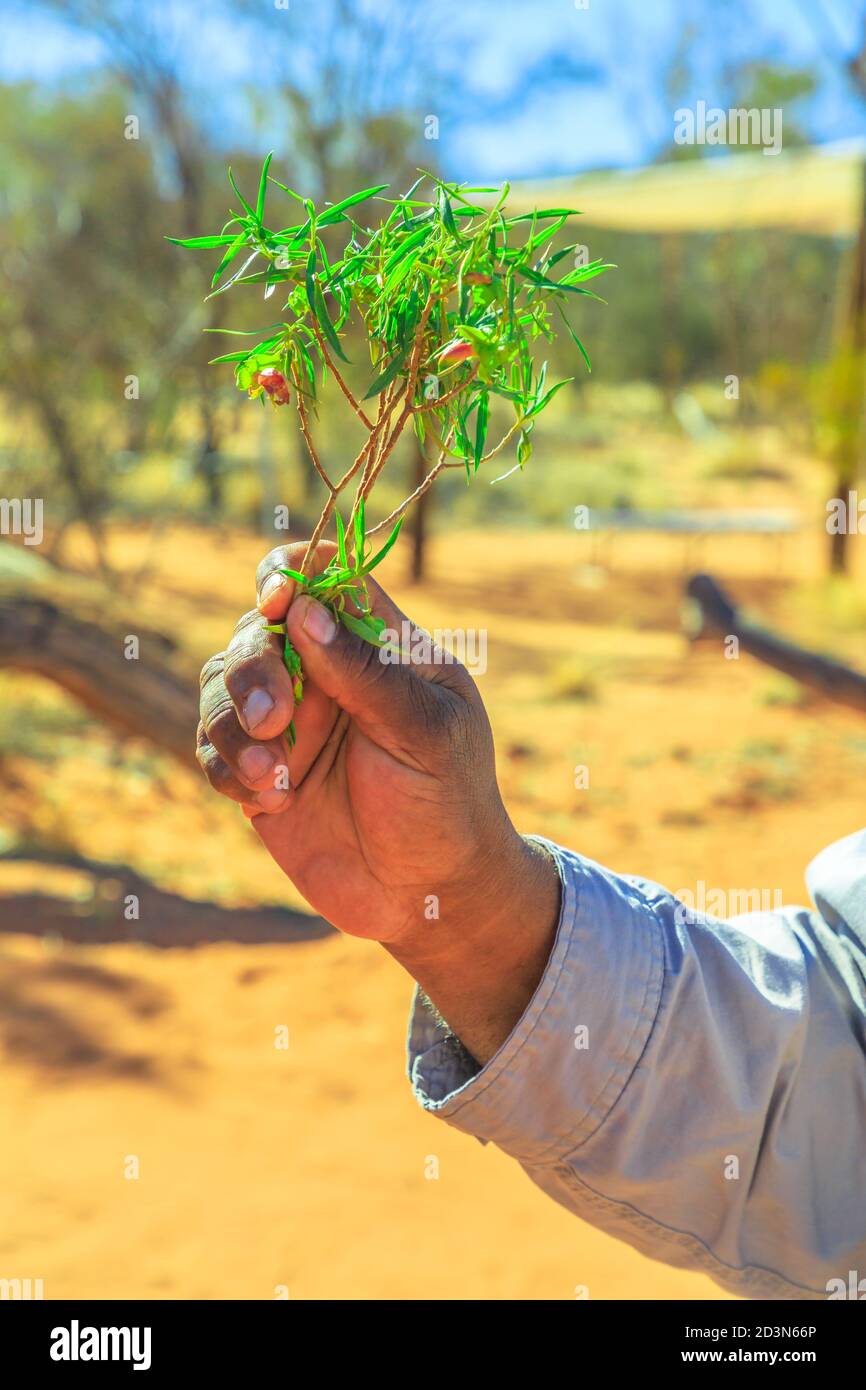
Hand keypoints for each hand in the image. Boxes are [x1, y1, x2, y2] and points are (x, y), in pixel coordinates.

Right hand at [197, 540, 559, 1059]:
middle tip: (278, 718)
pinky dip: (225, 765)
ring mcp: (287, 722)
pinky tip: (267, 797)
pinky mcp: (257, 772)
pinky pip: (211, 745)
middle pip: (254, 626)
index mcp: (377, 645)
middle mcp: (325, 673)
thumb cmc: (447, 804)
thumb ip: (365, 672)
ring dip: (233, 722)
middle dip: (253, 665)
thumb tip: (303, 607)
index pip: (322, 573)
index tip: (276, 603)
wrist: (430, 897)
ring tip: (276, 775)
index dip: (287, 573)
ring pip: (220, 683)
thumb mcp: (424, 733)